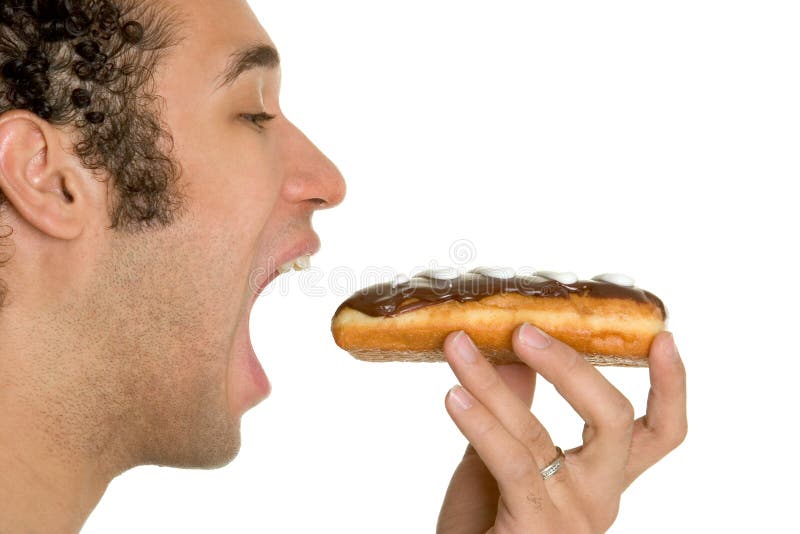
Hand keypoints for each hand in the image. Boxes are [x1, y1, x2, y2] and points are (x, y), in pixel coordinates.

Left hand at [436, 324, 686, 533]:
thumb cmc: (482, 527)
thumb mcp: (499, 464)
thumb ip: (514, 416)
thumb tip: (516, 358)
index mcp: (600, 479)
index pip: (658, 433)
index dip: (671, 386)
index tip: (662, 337)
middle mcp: (598, 497)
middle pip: (616, 421)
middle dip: (571, 366)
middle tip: (524, 329)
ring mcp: (572, 517)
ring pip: (541, 432)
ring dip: (491, 383)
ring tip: (458, 347)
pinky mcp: (538, 530)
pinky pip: (514, 464)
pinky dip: (481, 424)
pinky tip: (454, 395)